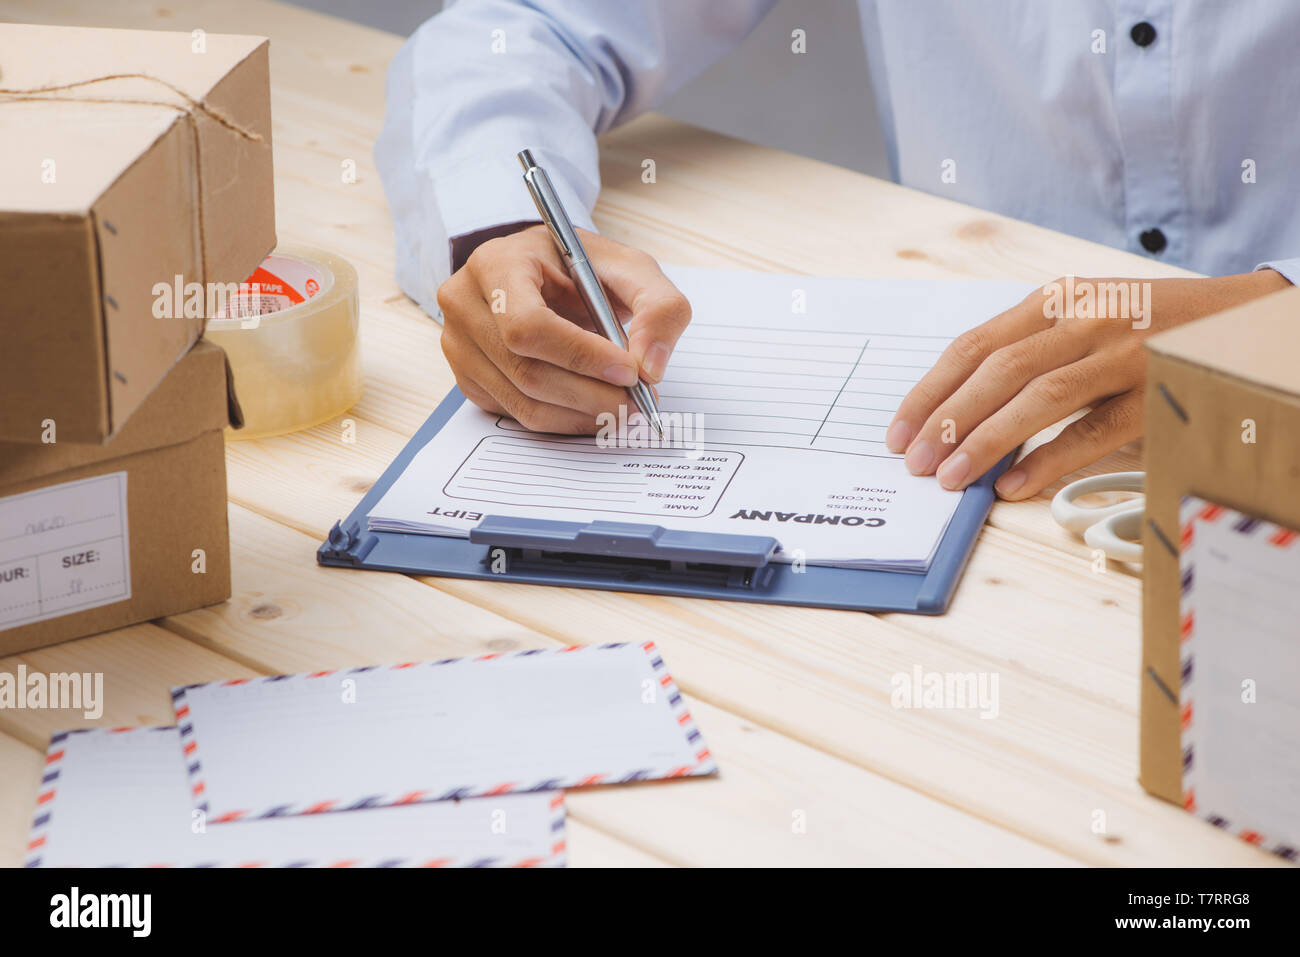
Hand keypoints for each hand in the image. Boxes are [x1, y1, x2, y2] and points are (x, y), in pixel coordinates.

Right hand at [436, 224, 690, 431]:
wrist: (545, 275)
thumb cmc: (582, 269)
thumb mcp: (630, 268)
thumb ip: (658, 306)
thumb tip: (650, 367)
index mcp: (496, 264)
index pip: (527, 324)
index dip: (581, 356)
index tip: (629, 371)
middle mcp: (465, 304)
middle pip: (527, 371)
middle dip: (592, 394)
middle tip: (637, 402)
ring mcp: (459, 346)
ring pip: (525, 402)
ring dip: (582, 414)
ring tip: (623, 407)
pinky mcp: (469, 380)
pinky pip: (518, 415)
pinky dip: (564, 420)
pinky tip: (592, 408)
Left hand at [885, 270, 1290, 499]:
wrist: (1238, 316)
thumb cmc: (1144, 326)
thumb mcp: (1081, 321)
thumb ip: (1029, 356)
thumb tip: (964, 416)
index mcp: (1054, 300)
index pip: (973, 346)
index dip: (930, 391)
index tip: (899, 431)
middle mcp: (1083, 318)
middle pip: (997, 370)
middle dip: (947, 421)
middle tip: (915, 463)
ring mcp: (1122, 352)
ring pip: (1039, 396)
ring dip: (987, 441)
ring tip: (951, 479)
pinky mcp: (1155, 388)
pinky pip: (1094, 428)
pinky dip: (1050, 458)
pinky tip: (1015, 485)